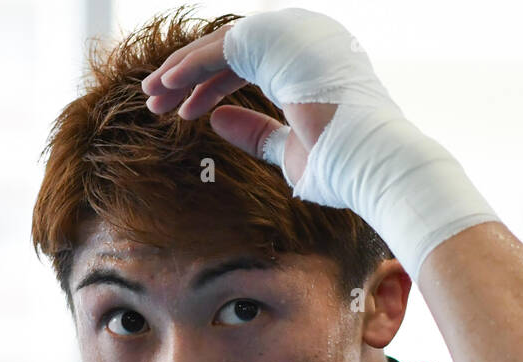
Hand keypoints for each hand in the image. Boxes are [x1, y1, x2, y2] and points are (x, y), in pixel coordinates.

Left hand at [140, 20, 336, 188]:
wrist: (371, 164)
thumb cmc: (342, 166)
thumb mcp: (291, 151)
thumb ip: (257, 134)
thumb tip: (216, 120)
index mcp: (311, 62)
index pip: (249, 64)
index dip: (212, 88)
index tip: (184, 116)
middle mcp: (305, 39)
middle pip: (231, 51)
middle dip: (189, 77)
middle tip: (154, 103)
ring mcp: (294, 34)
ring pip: (222, 44)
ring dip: (182, 69)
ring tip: (151, 97)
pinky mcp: (279, 38)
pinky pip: (222, 46)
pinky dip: (191, 64)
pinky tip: (166, 85)